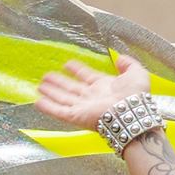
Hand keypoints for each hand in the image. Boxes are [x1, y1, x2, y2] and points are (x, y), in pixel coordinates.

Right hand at [33, 57, 150, 131]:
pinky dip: (48, 107)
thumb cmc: (135, 95)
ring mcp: (82, 107)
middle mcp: (91, 97)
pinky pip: (58, 111)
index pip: (87, 76)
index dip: (77, 70)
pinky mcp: (76, 116)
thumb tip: (119, 57)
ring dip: (51, 92)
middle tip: (46, 76)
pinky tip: (38, 101)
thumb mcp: (136, 73)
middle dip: (59, 82)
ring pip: (62, 99)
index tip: (67, 64)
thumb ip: (128, 64)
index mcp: (104, 86)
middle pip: (71, 88)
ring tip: (39, 86)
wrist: (131, 113)